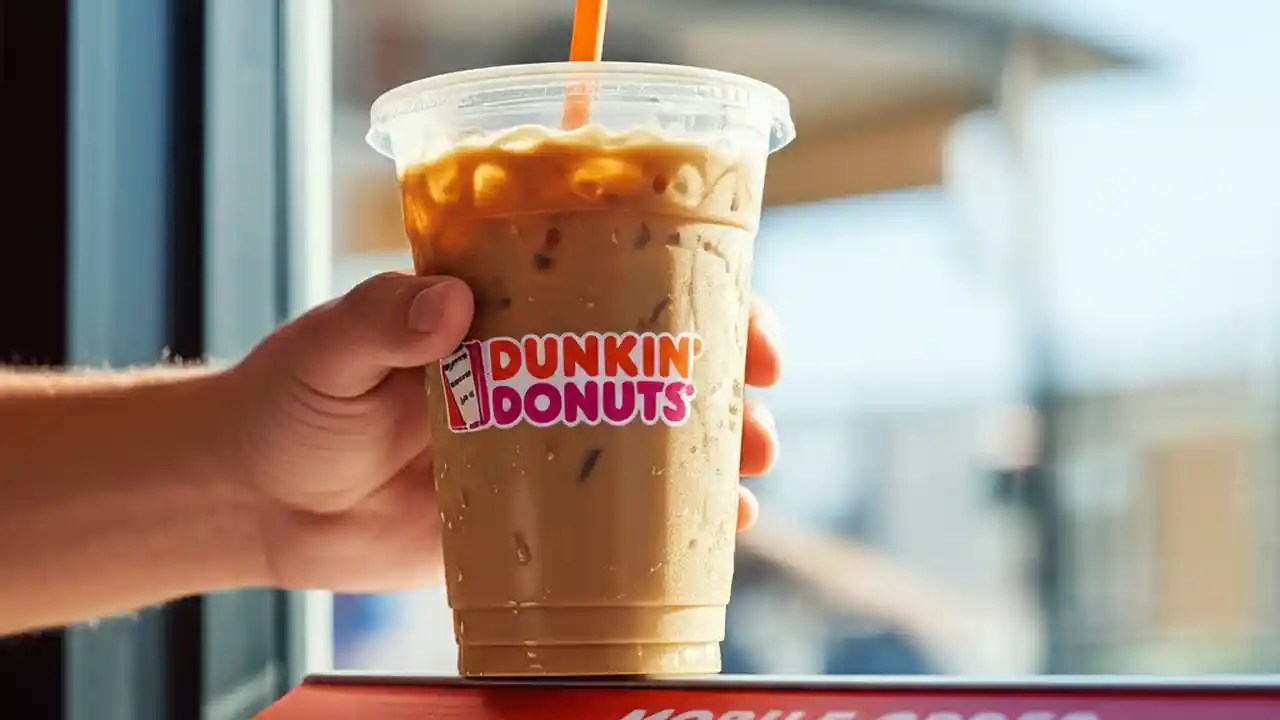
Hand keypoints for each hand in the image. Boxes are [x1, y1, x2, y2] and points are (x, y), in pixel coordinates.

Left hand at [222, 271, 780, 592]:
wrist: (256, 502)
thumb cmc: (286, 403)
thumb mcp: (324, 349)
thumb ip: (376, 320)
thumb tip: (446, 302)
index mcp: (507, 311)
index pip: (620, 282)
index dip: (698, 294)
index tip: (745, 323)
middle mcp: (540, 372)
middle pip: (659, 365)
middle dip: (729, 385)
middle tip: (760, 413)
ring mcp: (540, 446)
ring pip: (651, 443)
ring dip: (716, 458)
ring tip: (747, 486)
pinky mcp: (529, 516)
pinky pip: (614, 520)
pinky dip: (669, 527)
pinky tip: (708, 537)